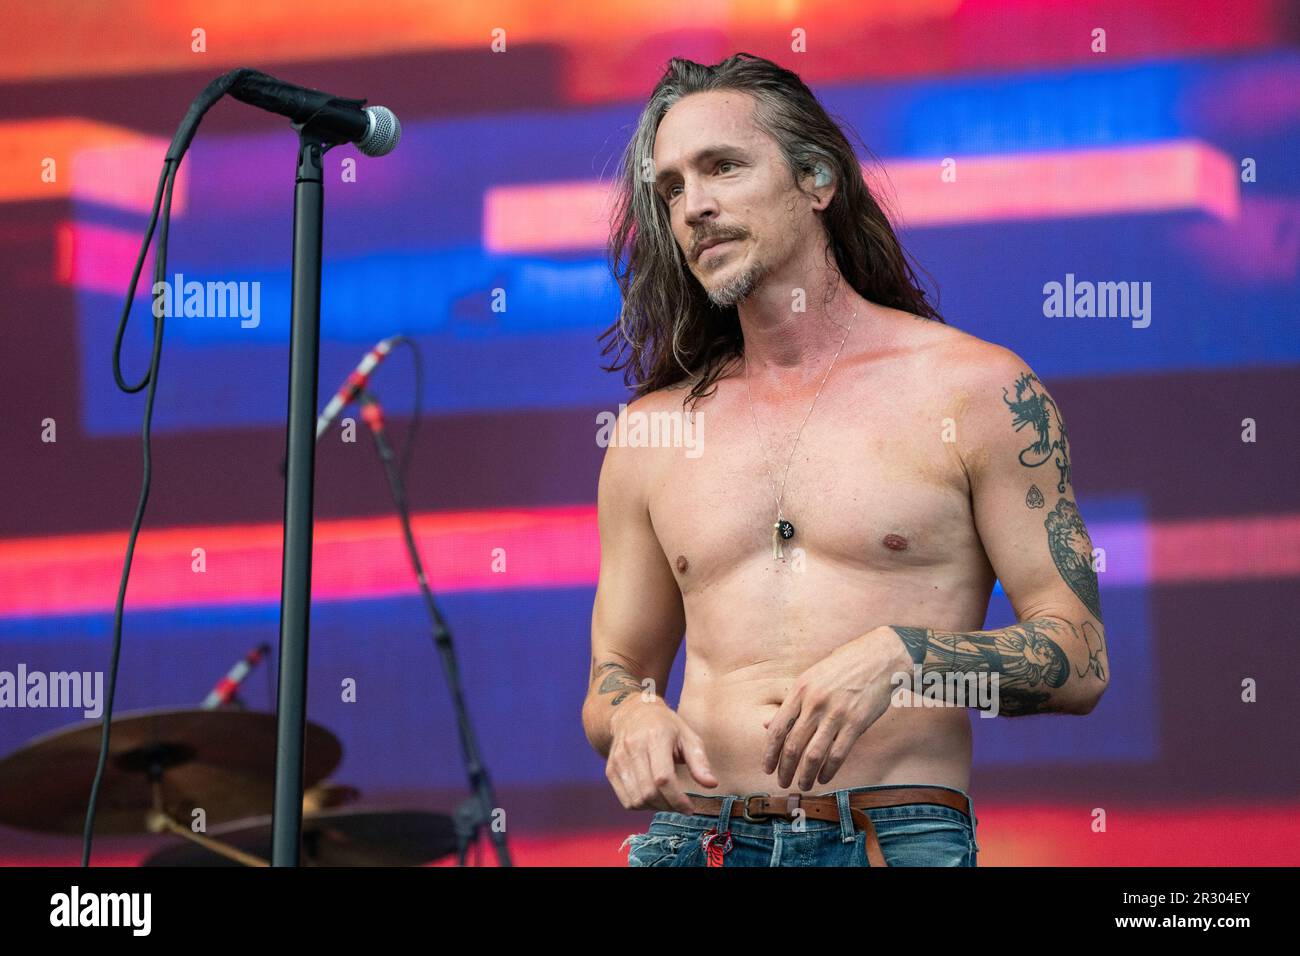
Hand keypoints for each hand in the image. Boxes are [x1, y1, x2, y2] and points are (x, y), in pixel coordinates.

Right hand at [606, 698, 718, 813]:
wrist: (632, 714)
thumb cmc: (666, 726)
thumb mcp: (688, 736)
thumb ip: (700, 761)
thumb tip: (711, 784)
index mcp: (655, 737)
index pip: (663, 778)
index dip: (677, 799)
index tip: (690, 808)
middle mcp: (632, 748)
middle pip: (649, 792)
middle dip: (668, 806)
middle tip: (681, 806)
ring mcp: (618, 760)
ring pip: (636, 800)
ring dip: (656, 808)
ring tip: (668, 800)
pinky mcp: (611, 770)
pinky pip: (626, 800)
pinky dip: (642, 806)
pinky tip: (653, 797)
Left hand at [761, 626, 907, 790]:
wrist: (879, 657)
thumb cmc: (843, 667)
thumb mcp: (811, 677)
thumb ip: (790, 703)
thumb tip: (767, 724)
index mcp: (800, 690)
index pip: (778, 729)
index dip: (770, 753)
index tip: (767, 768)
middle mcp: (815, 703)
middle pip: (793, 746)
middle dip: (785, 769)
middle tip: (783, 782)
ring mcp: (836, 714)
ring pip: (813, 755)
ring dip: (805, 775)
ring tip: (802, 785)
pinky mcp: (856, 723)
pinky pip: (838, 754)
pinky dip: (828, 771)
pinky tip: (823, 778)